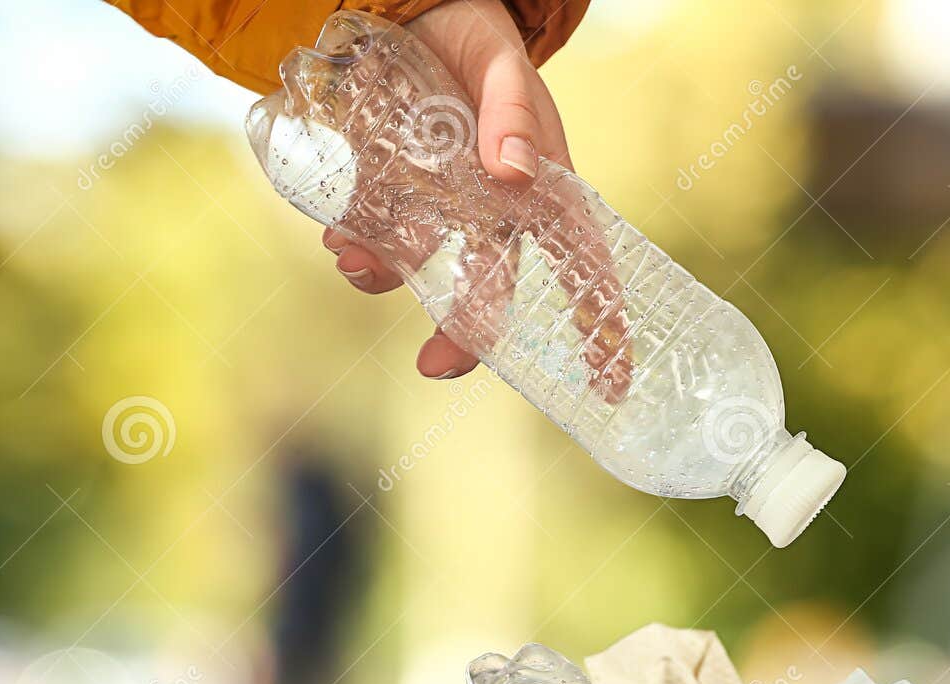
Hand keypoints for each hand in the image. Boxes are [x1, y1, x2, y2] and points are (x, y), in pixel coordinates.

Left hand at [322, 0, 572, 380]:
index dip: (600, 322)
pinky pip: (376, 233)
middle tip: (434, 364)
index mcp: (542, 188)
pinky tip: (338, 236)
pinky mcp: (393, 190)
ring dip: (387, 275)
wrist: (416, 9)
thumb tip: (516, 174)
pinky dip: (355, 242)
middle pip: (490, 287)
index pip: (583, 263)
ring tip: (352, 261)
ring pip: (422, 264)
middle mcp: (495, 209)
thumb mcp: (500, 65)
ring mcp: (442, 204)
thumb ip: (512, 114)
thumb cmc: (479, 39)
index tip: (611, 381)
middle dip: (463, 334)